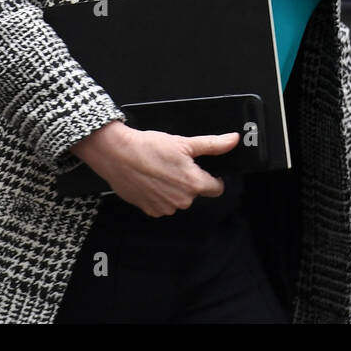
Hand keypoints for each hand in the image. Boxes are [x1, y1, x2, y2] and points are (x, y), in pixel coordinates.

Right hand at [70, 121, 240, 216]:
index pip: (217, 188)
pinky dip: (159, 195)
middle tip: (175, 164)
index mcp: (193, 183)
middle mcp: (182, 200)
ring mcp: (165, 207)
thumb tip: (233, 140)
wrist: (117, 154)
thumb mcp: (184, 142)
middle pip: (196, 193)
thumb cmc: (148, 147)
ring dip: (174, 188)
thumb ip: (213, 144)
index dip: (213, 178)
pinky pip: (163, 205)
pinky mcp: (150, 210)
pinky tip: (151, 180)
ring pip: (179, 199)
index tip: (202, 169)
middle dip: (189, 180)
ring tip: (160, 171)